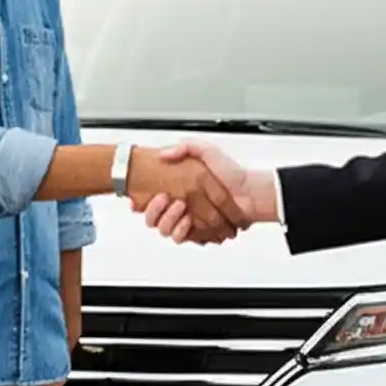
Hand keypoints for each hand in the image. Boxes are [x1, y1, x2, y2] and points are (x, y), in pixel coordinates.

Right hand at [126, 144, 251, 242]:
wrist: (249, 191)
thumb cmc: (230, 172)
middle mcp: (181, 205)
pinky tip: (187, 220)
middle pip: (153, 216)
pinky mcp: (197, 232)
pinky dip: (181, 230)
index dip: (140, 199)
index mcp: (179, 187)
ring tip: (179, 207)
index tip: (137, 197)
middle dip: (153, 210)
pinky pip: (181, 237)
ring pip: (164, 229)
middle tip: (162, 198)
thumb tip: (164, 154)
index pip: (151, 197)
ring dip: (167, 219)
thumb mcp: (206, 150)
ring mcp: (188, 220)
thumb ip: (186, 148)